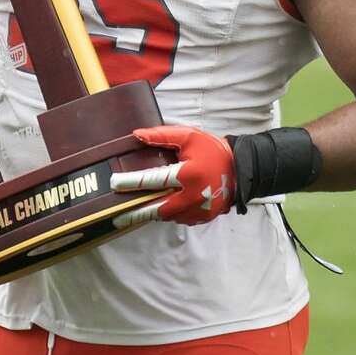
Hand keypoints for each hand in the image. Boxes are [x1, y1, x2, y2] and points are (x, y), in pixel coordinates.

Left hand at [111, 125, 235, 229]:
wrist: (241, 169)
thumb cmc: (212, 150)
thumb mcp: (189, 136)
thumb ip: (162, 136)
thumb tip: (136, 135)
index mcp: (188, 174)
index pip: (153, 180)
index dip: (132, 182)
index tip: (115, 183)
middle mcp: (193, 196)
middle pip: (157, 209)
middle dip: (136, 213)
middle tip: (118, 217)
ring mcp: (199, 210)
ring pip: (167, 216)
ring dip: (153, 212)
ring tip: (137, 210)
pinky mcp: (203, 218)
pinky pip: (179, 219)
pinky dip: (169, 213)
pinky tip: (161, 207)